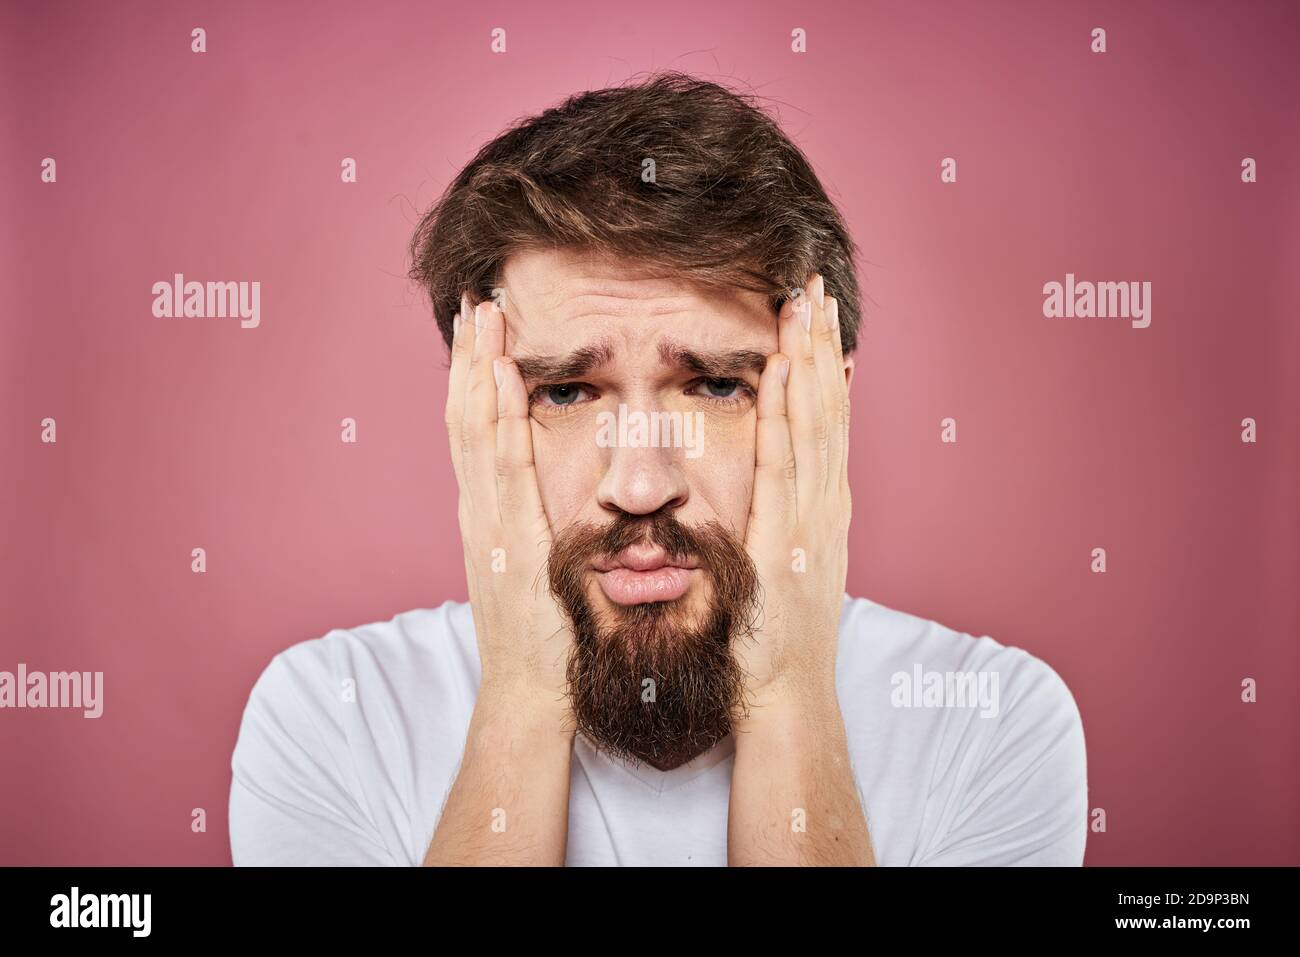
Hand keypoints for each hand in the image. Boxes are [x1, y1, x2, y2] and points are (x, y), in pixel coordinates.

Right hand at [445, 293, 572, 706]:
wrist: (531, 690)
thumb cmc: (545, 634)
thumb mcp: (538, 568)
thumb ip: (536, 527)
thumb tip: (548, 495)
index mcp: (489, 513)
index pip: (476, 431)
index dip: (475, 378)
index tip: (482, 331)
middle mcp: (479, 509)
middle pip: (466, 417)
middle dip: (469, 358)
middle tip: (476, 302)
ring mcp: (487, 520)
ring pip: (474, 428)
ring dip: (476, 368)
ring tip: (482, 316)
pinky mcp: (506, 535)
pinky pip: (500, 462)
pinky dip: (494, 415)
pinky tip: (498, 374)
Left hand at [736, 273, 851, 706]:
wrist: (783, 694)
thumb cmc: (773, 632)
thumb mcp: (783, 559)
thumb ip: (782, 513)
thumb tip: (774, 473)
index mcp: (821, 505)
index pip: (826, 420)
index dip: (823, 365)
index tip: (818, 316)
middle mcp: (824, 503)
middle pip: (826, 409)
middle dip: (821, 345)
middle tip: (815, 287)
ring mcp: (811, 521)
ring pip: (813, 425)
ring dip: (809, 363)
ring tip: (805, 308)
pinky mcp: (787, 542)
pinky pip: (783, 467)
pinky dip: (784, 416)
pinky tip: (779, 374)